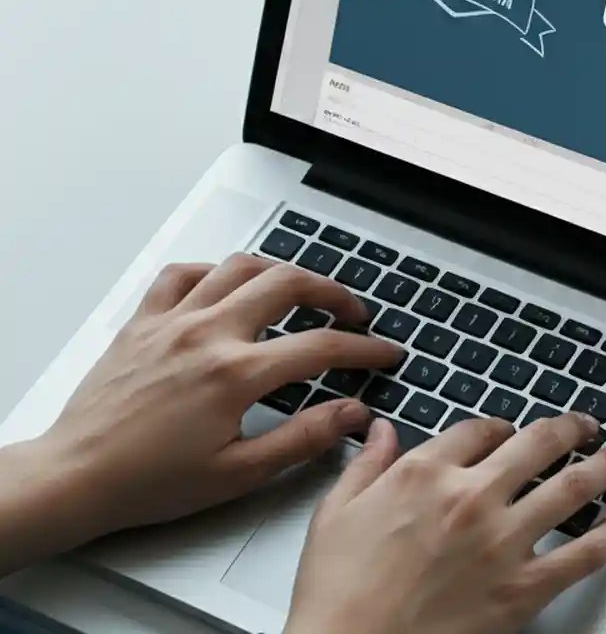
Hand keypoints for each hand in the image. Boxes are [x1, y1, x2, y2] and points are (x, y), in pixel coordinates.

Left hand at [24, 254, 401, 547]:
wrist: (77, 477)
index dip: (365, 348)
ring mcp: (172, 321)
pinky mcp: (143, 322)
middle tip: (353, 312)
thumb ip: (304, 437)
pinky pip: (182, 274)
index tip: (385, 353)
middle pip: (288, 284)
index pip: (322, 346)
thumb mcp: (240, 473)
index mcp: (235, 374)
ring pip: (239, 266)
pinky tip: (227, 287)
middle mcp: (207, 335)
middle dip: (333, 292)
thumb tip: (353, 414)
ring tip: (301, 289)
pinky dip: (213, 271)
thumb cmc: (148, 482)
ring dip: (280, 271)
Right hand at [285, 413, 605, 633]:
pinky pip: (584, 554)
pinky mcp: (523, 588)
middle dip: (568, 430)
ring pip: (572, 488)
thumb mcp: (335, 513)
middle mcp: (470, 497)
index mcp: (423, 473)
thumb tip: (382, 430)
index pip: (480, 429)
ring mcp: (503, 541)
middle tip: (585, 427)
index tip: (511, 431)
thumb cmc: (336, 595)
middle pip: (538, 444)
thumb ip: (366, 465)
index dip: (502, 426)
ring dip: (603, 467)